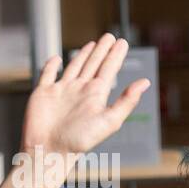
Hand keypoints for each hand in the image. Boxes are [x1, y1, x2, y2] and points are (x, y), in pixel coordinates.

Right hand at [21, 33, 149, 163]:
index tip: (123, 42)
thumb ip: (127, 101)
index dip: (116, 55)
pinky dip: (51, 66)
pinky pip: (47, 75)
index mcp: (95, 95)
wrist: (49, 151)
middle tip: (110, 36)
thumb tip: (145, 83)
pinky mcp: (43, 93)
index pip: (109, 69)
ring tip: (92, 44)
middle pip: (94, 64)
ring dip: (83, 55)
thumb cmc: (79, 141)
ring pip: (74, 67)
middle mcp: (80, 90)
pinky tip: (56, 59)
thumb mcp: (109, 121)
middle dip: (102, 50)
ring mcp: (61, 91)